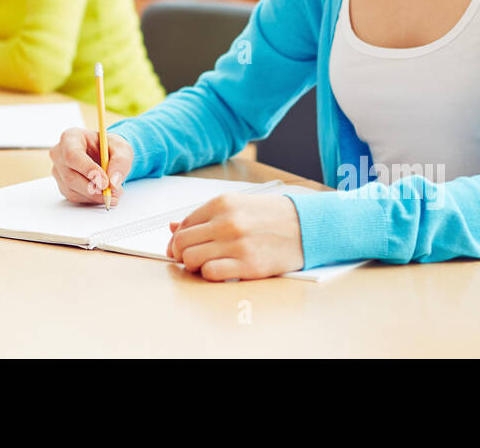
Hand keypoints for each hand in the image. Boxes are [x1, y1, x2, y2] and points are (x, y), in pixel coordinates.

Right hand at [50, 127, 133, 204]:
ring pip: (72, 190)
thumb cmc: (110, 148)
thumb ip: (120, 163)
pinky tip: (103, 193)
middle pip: (70, 176)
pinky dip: (91, 199)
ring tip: (114, 192)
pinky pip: (75, 197)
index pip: (73, 155)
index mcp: (71, 137)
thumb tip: (113, 183)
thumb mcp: (121, 149)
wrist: (106, 155)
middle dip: (94, 188)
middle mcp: (60, 154)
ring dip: (95, 196)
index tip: (105, 182)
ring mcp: (59, 171)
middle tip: (113, 192)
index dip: (88, 170)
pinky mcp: (62, 185)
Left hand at [166, 194, 304, 280]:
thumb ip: (205, 216)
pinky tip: (220, 271)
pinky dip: (209, 274)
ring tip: (205, 265)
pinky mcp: (247, 265)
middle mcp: (226, 222)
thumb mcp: (237, 206)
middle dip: (180, 254)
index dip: (177, 240)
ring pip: (190, 260)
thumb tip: (172, 226)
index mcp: (221, 204)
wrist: (307, 226)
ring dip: (193, 266)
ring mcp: (236, 244)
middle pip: (182, 243)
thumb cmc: (272, 216)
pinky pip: (210, 273)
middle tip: (189, 259)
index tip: (179, 248)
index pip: (183, 225)